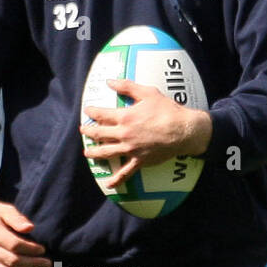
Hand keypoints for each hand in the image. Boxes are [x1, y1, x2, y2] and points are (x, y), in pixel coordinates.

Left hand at [80, 78, 211, 188]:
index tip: (88, 110)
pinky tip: (108, 184)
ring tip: (87, 153)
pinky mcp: (139, 160)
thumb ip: (127, 86)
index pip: (101, 114)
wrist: (183, 130)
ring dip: (94, 152)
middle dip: (89, 131)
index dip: (92, 112)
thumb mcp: (147, 93)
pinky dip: (116, 179)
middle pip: (100, 133)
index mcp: (125, 117)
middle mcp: (124, 134)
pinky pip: (125, 172)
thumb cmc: (167, 110)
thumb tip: (110, 81)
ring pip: (106, 152)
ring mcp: (130, 149)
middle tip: (83, 130)